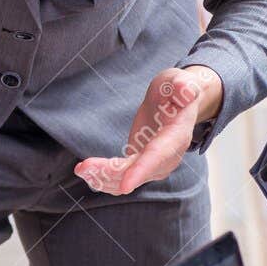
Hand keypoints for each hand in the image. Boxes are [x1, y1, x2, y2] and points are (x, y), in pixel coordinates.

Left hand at [73, 65, 222, 196]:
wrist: (175, 101)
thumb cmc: (176, 89)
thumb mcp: (179, 81)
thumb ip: (183, 86)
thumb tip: (185, 90)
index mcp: (177, 135)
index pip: (159, 155)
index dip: (142, 170)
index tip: (126, 185)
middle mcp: (167, 157)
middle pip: (137, 171)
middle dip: (110, 173)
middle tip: (83, 167)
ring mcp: (153, 165)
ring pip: (126, 179)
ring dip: (102, 178)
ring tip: (81, 169)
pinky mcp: (139, 165)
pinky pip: (121, 178)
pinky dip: (103, 178)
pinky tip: (86, 173)